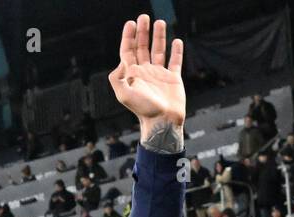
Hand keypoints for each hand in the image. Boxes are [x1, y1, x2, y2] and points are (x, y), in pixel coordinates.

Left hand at [109, 16, 185, 142]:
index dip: (128, 37)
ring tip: (159, 22)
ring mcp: (159, 74)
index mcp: (132, 75)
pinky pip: (175, 61)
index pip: (128, 51)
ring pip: (158, 51)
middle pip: (142, 47)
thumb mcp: (124, 95)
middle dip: (142, 32)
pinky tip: (176, 41)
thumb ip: (117, 78)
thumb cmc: (143, 110)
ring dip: (158, 37)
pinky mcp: (173, 78)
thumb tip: (121, 61)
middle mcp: (145, 72)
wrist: (162, 121)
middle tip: (144, 17)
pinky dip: (176, 51)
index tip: (131, 23)